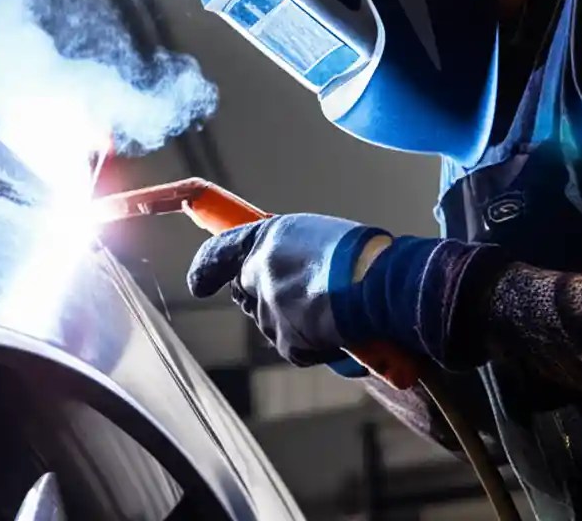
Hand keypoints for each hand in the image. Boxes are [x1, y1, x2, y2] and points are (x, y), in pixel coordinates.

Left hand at [186, 213, 400, 367]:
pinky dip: (314, 343)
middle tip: (301, 294)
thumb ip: (291, 252)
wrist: (382, 285)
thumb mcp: (318, 235)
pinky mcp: (288, 341)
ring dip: (294, 320)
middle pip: (248, 291)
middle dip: (265, 296)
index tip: (199, 283)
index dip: (206, 268)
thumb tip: (290, 271)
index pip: (220, 252)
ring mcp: (270, 310)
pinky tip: (338, 330)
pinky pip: (295, 346)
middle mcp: (259, 273)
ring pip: (272, 321)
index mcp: (265, 238)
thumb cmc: (362, 255)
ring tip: (333, 308)